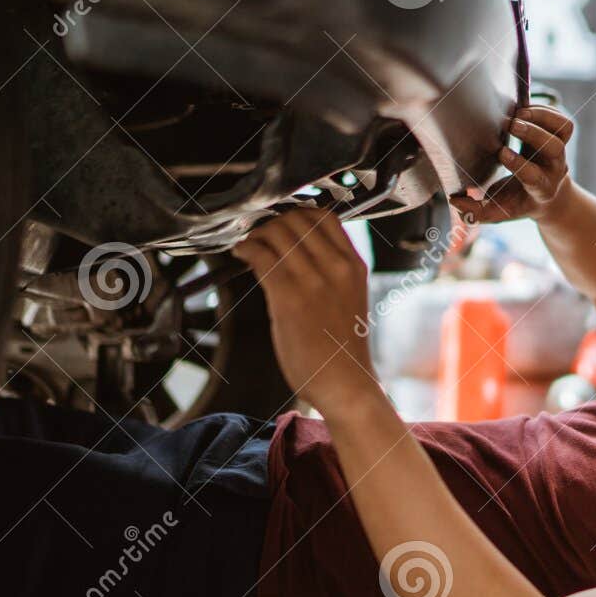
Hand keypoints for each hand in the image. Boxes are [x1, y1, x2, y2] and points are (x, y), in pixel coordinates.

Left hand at [230, 207, 376, 412]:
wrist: (346, 384)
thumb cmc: (343, 348)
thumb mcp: (350, 298)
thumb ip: (332, 271)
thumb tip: (298, 251)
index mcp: (354, 266)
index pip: (325, 216)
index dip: (297, 213)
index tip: (282, 222)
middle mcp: (337, 268)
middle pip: (297, 219)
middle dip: (272, 221)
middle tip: (259, 234)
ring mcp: (313, 281)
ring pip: (277, 233)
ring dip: (256, 234)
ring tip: (248, 244)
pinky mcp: (289, 298)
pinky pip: (261, 257)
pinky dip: (246, 248)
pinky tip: (241, 255)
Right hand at [450, 104, 575, 225]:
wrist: (549, 197)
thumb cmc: (517, 201)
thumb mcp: (498, 211)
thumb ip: (476, 212)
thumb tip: (455, 201)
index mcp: (540, 189)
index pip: (533, 176)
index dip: (518, 164)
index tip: (501, 153)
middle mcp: (554, 169)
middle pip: (554, 148)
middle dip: (534, 134)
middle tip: (511, 125)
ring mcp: (560, 151)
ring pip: (563, 129)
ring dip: (541, 117)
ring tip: (518, 113)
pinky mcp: (562, 137)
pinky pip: (561, 120)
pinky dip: (544, 110)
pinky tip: (523, 110)